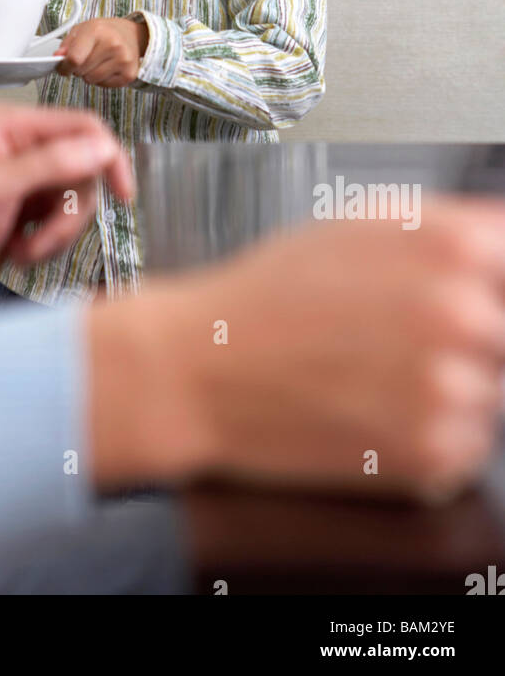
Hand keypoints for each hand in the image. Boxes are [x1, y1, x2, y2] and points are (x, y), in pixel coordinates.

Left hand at [0, 102, 134, 314]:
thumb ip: (49, 164)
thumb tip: (99, 149)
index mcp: (12, 126)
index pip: (84, 127)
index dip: (109, 157)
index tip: (122, 193)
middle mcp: (23, 145)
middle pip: (86, 170)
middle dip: (68, 213)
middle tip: (41, 236)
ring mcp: (29, 177)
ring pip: (79, 200)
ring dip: (56, 233)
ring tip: (23, 248)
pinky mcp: (32, 206)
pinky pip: (65, 222)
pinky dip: (49, 243)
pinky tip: (18, 250)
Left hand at [54, 16, 147, 87]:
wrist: (131, 35)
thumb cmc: (104, 32)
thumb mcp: (81, 29)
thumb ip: (66, 44)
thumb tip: (57, 57)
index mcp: (97, 30)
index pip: (74, 58)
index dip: (64, 66)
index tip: (62, 67)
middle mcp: (112, 44)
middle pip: (81, 71)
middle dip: (77, 68)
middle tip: (84, 59)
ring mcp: (123, 60)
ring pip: (91, 80)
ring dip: (88, 75)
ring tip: (96, 62)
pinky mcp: (129, 74)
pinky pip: (104, 85)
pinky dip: (101, 80)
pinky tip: (106, 68)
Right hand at [88, 195, 504, 502]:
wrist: (200, 368)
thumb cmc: (269, 295)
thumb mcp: (358, 223)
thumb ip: (452, 222)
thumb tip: (502, 233)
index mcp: (450, 246)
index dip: (488, 287)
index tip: (470, 300)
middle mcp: (460, 313)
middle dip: (473, 338)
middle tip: (400, 338)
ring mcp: (450, 387)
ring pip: (493, 391)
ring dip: (453, 388)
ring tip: (379, 373)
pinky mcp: (433, 453)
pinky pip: (470, 447)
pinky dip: (433, 435)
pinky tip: (375, 408)